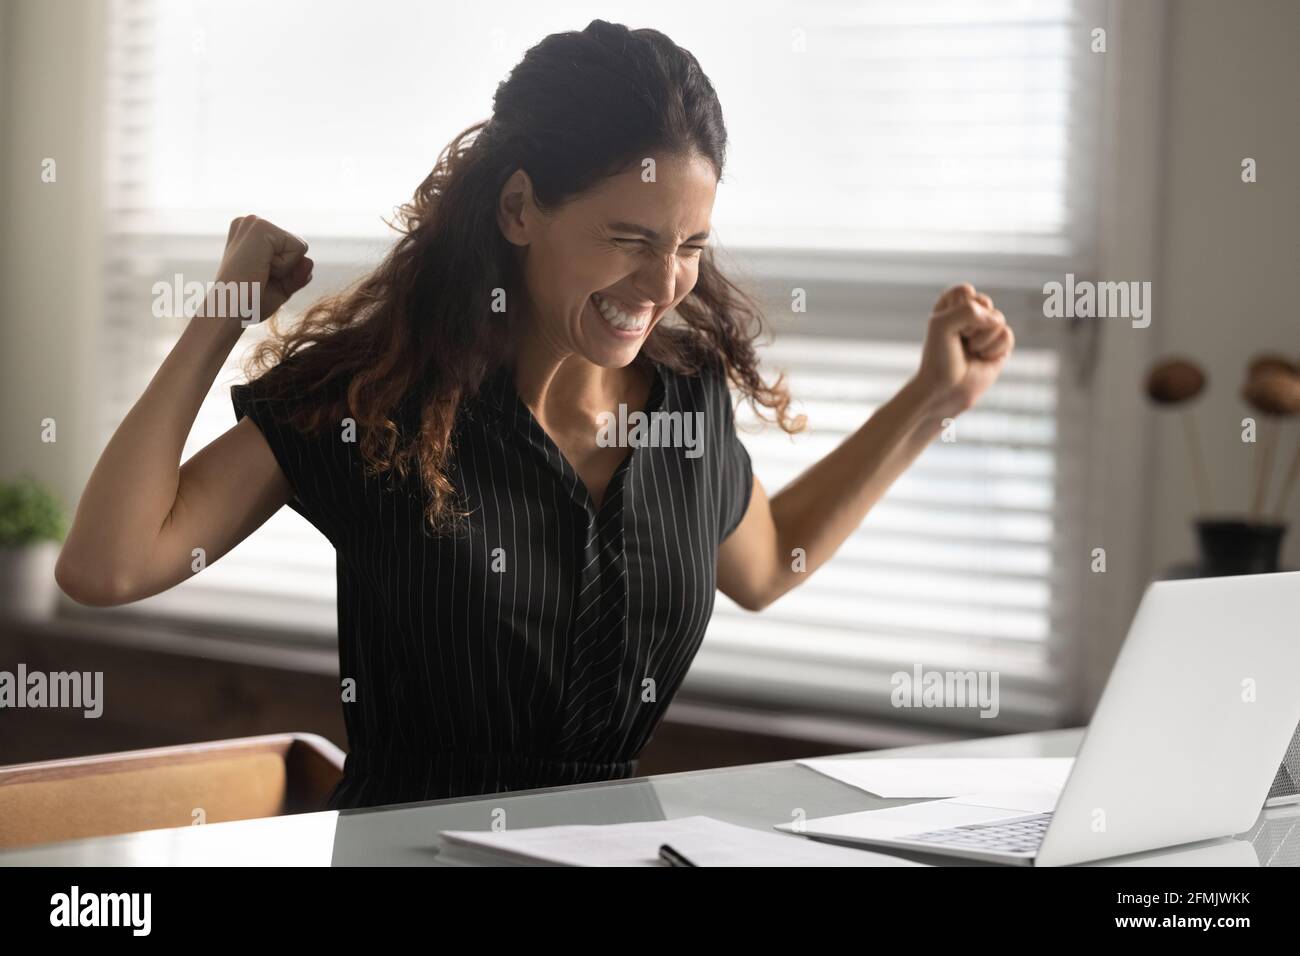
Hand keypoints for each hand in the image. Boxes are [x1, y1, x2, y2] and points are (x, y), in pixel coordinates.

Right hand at [212, 216, 313, 324]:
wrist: (228, 312)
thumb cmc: (249, 303)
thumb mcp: (280, 287)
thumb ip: (297, 274)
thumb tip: (309, 261)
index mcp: (252, 233)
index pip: (294, 249)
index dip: (286, 271)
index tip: (260, 278)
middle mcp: (252, 222)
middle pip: (299, 247)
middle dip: (288, 270)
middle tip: (259, 278)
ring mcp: (255, 222)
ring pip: (300, 247)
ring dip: (286, 269)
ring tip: (258, 274)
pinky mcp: (261, 228)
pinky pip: (299, 248)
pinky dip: (285, 267)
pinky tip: (260, 269)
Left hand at [911, 282, 1014, 418]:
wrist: (945, 390)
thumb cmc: (938, 358)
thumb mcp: (942, 325)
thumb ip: (968, 310)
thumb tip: (997, 320)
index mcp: (951, 306)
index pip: (965, 291)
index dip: (957, 310)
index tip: (944, 327)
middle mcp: (970, 315)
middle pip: (984, 302)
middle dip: (970, 324)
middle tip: (959, 340)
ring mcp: (986, 329)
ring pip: (998, 318)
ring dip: (981, 339)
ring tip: (970, 351)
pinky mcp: (1001, 345)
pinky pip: (1007, 335)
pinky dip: (993, 349)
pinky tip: (982, 358)